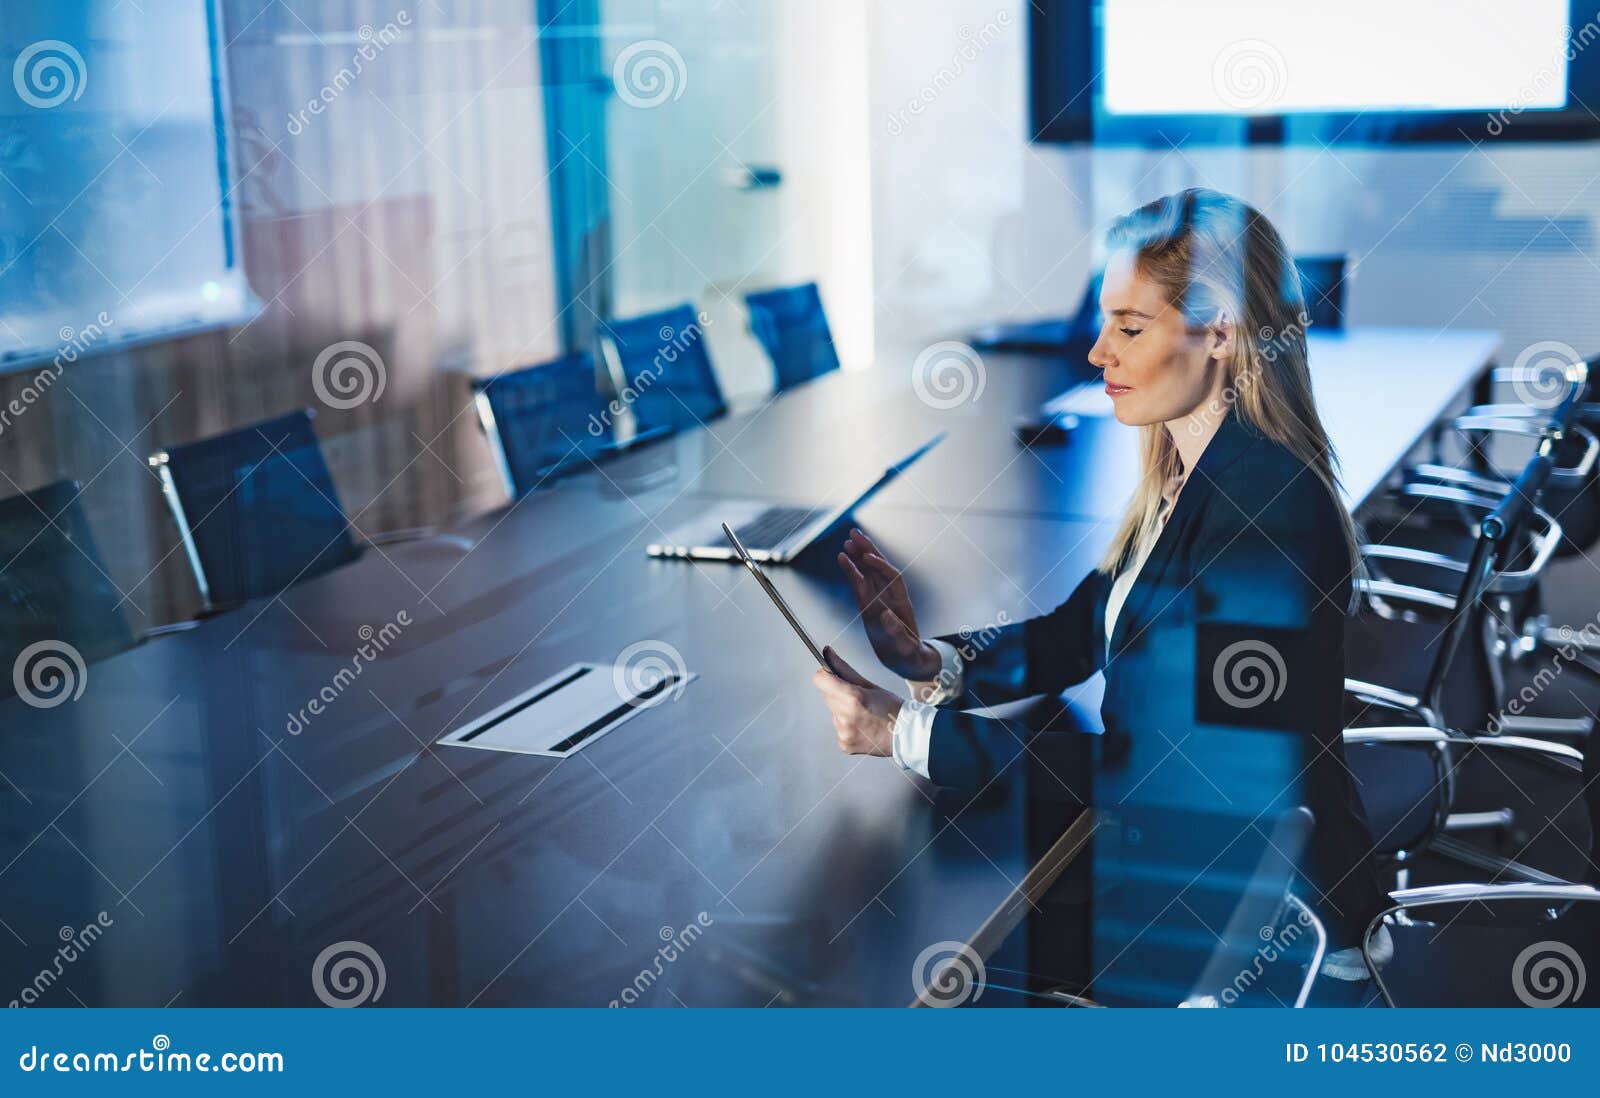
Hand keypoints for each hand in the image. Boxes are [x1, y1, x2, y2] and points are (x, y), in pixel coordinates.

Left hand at [811, 647, 902, 757]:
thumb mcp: (870, 685)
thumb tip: (828, 653)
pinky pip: (838, 728)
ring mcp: (844, 732)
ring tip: (863, 715)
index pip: (820, 680)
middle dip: (838, 694)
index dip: (825, 675)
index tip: (832, 676)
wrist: (906, 735)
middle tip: (858, 699)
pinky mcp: (844, 744)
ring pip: (833, 713)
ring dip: (843, 711)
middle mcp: (845, 716)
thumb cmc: (892, 709)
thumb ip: (845, 670)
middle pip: (827, 696)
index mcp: (852, 698)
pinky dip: (847, 726)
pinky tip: (862, 727)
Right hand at [838, 528, 939, 680]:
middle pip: (879, 568)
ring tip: (848, 540)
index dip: (880, 566)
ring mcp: (880, 599)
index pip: (891, 578)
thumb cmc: (908, 655)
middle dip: (868, 551)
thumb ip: (897, 633)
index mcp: (899, 604)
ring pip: (869, 572)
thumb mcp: (905, 647)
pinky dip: (853, 571)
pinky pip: (861, 583)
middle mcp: (889, 597)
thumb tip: (887, 617)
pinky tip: (845, 559)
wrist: (907, 660)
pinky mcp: (869, 604)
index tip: (867, 557)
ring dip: (860, 556)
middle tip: (854, 534)